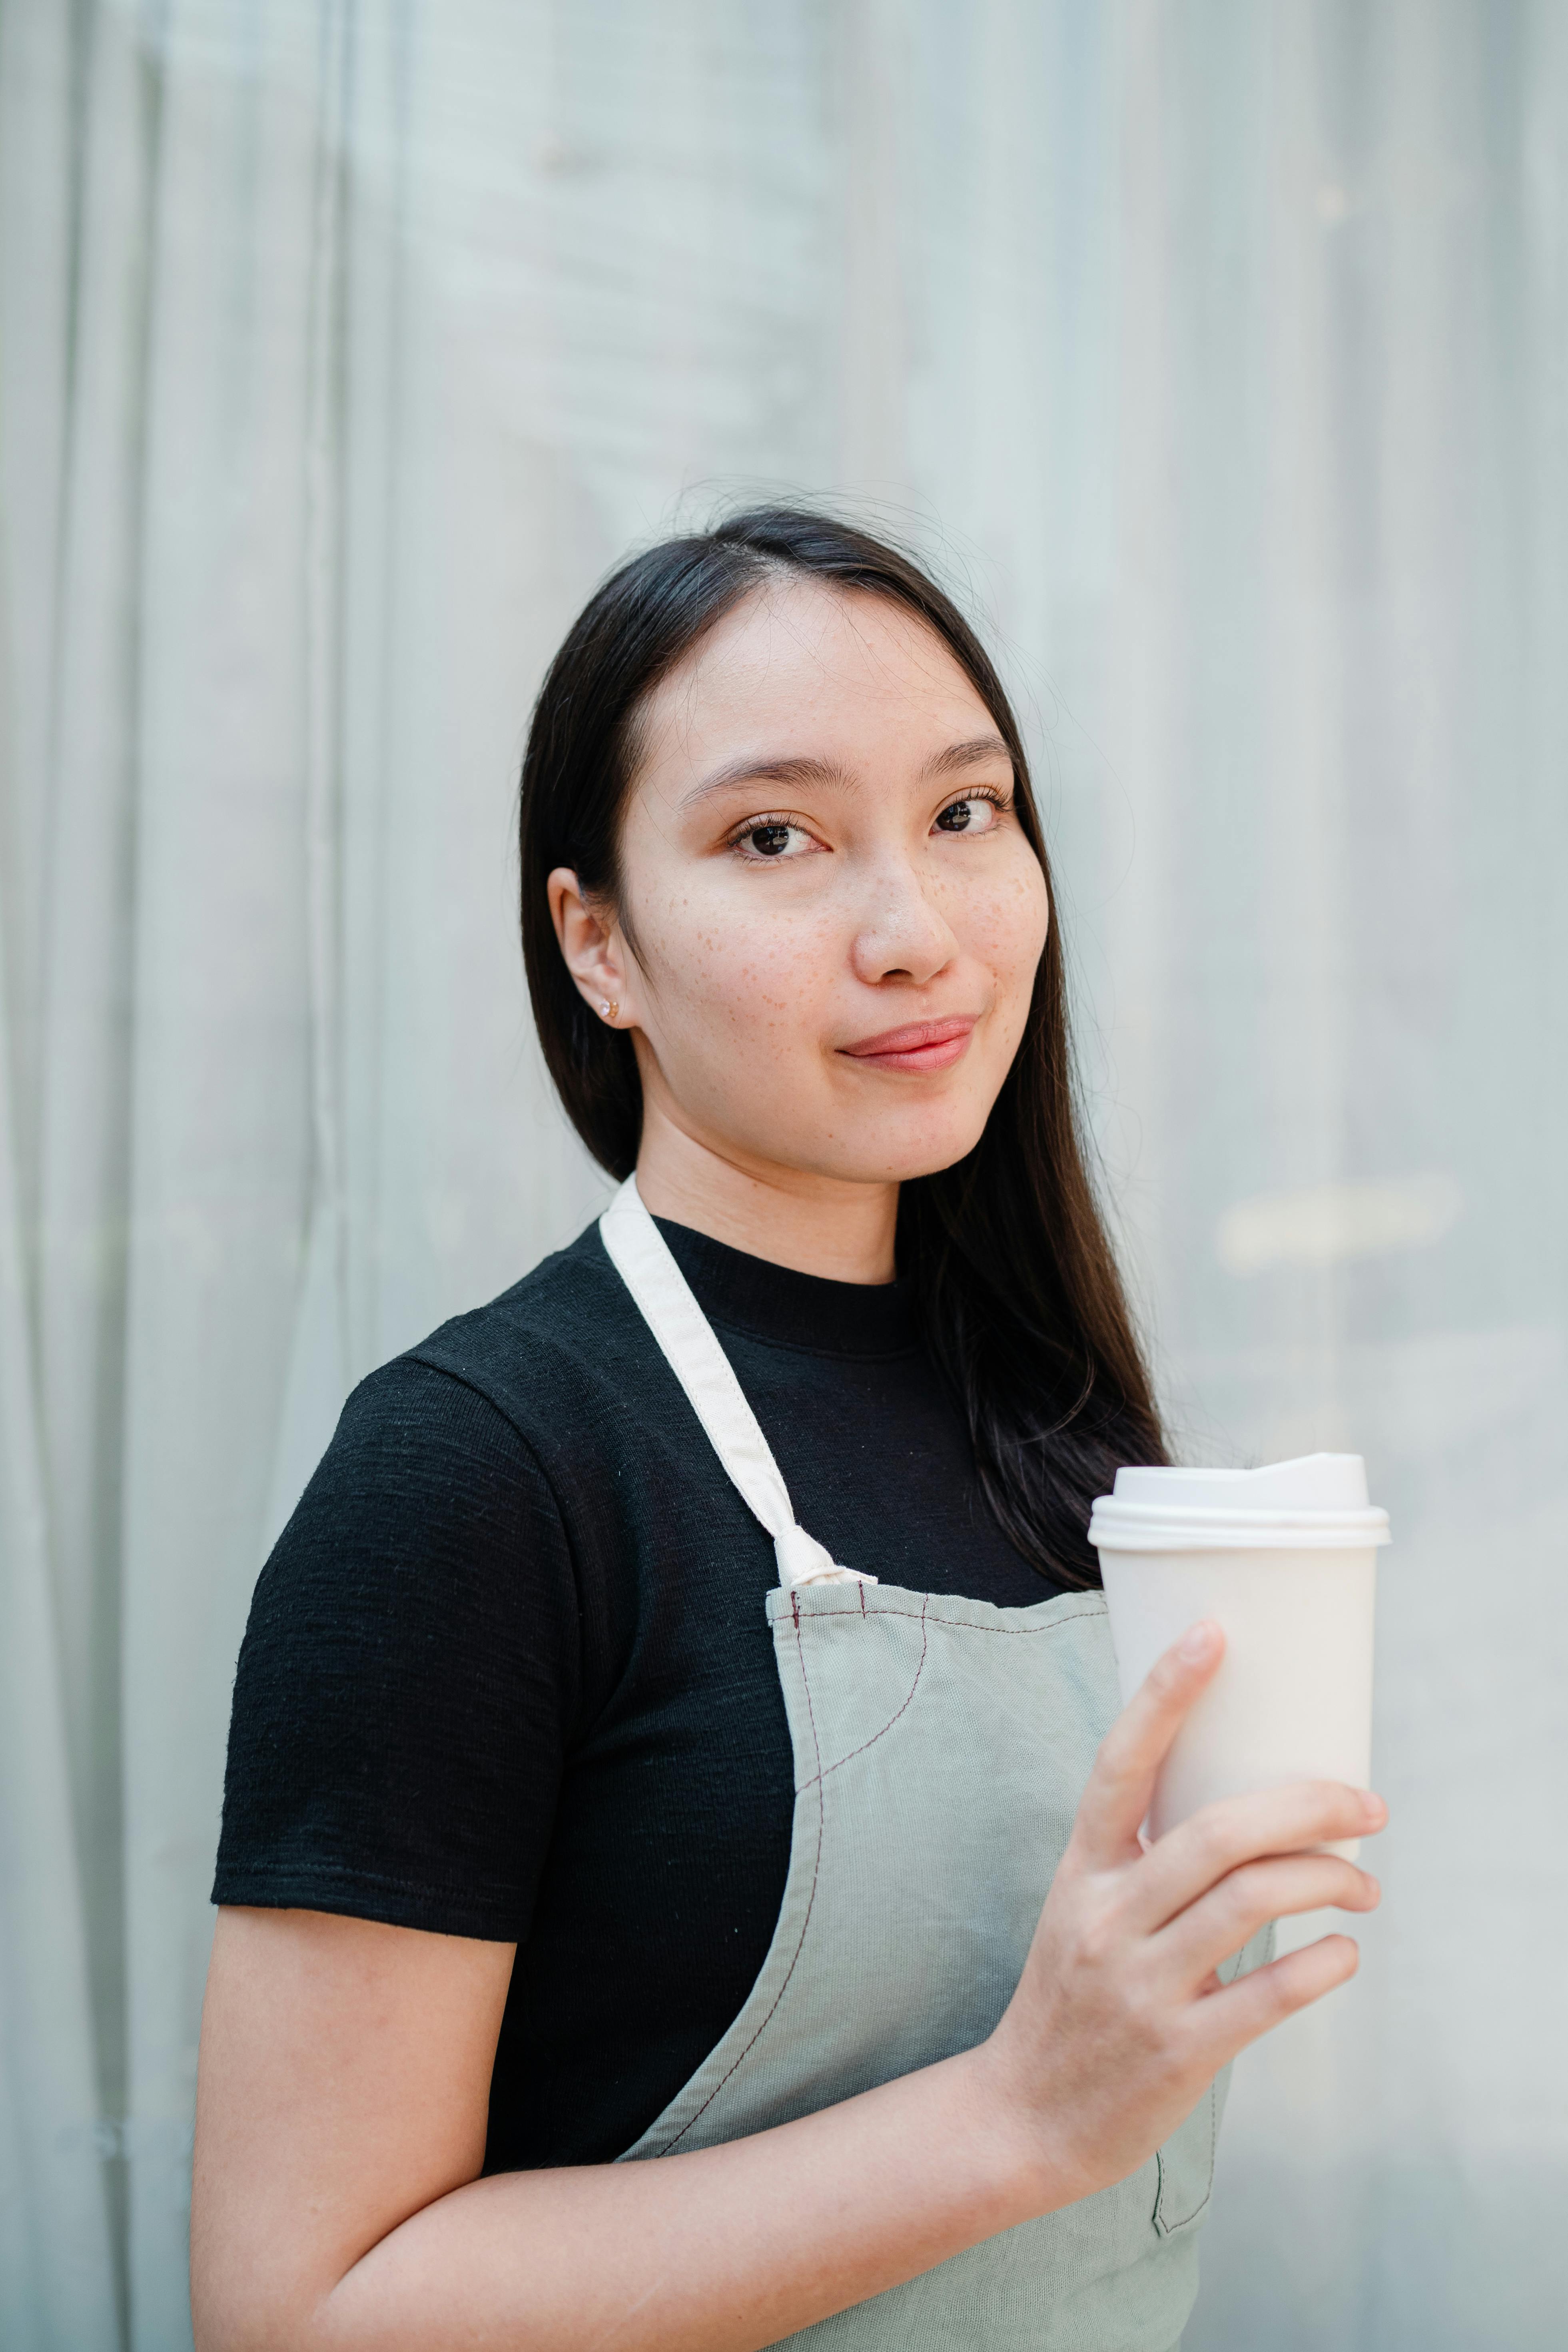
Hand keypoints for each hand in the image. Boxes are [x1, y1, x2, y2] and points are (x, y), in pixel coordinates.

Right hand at [978, 1619, 1385, 2205]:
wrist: (1025, 2113)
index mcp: (1082, 1869)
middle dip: (1309, 1806)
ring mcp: (1140, 1983)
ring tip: (1362, 1887)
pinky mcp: (1178, 2049)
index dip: (1166, 1692)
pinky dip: (1323, 1966)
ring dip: (1330, 1881)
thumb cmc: (1072, 1998)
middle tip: (1367, 1805)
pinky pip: (1270, 1993)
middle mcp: (1107, 1915)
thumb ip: (1144, 1860)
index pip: (1121, 1761)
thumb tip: (1244, 1805)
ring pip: (1253, 1900)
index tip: (1214, 1633)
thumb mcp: (1084, 1909)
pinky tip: (1343, 1953)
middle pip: (1221, 1831)